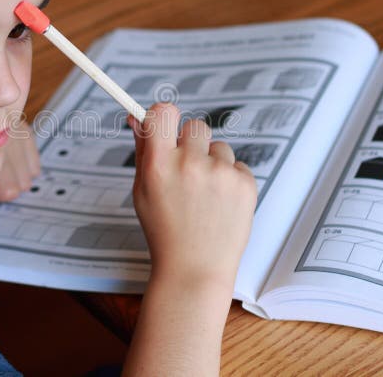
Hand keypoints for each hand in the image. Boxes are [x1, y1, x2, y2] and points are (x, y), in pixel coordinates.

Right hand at [128, 103, 256, 292]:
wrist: (194, 270)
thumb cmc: (164, 231)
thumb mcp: (143, 191)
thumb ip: (143, 151)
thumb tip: (137, 117)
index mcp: (159, 165)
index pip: (164, 113)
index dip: (164, 115)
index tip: (165, 124)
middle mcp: (190, 165)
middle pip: (195, 126)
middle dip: (192, 143)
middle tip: (188, 172)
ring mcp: (220, 174)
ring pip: (219, 148)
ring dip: (213, 164)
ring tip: (205, 197)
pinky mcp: (245, 184)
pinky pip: (237, 166)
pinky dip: (230, 181)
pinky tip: (220, 205)